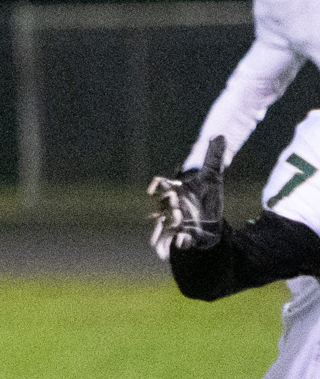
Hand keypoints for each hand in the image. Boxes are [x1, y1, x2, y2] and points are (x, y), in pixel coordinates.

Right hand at [148, 135, 226, 260]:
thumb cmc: (207, 198)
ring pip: (165, 224)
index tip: (159, 185)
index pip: (162, 186)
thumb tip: (219, 135)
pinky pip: (174, 242)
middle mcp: (171, 207)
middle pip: (163, 205)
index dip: (158, 185)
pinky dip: (177, 243)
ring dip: (169, 224)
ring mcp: (175, 223)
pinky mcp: (182, 238)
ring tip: (176, 222)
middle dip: (167, 205)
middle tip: (175, 205)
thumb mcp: (213, 178)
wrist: (210, 222)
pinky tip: (183, 240)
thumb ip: (213, 159)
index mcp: (175, 191)